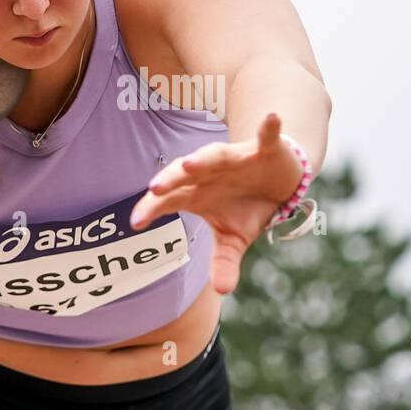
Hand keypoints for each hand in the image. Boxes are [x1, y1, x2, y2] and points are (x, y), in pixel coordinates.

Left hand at [129, 113, 304, 294]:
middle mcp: (211, 173)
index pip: (168, 200)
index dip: (152, 208)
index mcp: (197, 193)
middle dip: (171, 179)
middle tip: (154, 189)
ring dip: (204, 158)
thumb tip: (222, 292)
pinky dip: (269, 127)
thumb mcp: (235, 238)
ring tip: (191, 164)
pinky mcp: (263, 150)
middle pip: (185, 174)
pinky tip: (273, 117)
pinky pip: (266, 136)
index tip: (135, 222)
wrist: (275, 180)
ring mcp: (236, 159)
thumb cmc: (246, 207)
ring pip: (216, 155)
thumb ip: (224, 261)